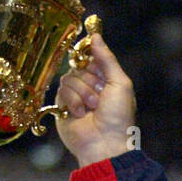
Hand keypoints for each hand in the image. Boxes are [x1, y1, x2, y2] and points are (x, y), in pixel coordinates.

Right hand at [55, 32, 137, 167]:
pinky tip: (80, 115)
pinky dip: (73, 102)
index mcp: (104, 79)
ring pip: (69, 78)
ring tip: (91, 109)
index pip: (91, 57)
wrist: (105, 144)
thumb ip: (107, 59)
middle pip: (79, 67)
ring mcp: (75, 97)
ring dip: (82, 94)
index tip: (94, 64)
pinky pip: (61, 91)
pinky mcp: (63, 107)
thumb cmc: (118, 118)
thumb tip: (95, 35)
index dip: (92, 60)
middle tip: (99, 100)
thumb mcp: (120, 83)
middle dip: (90, 83)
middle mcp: (89, 86)